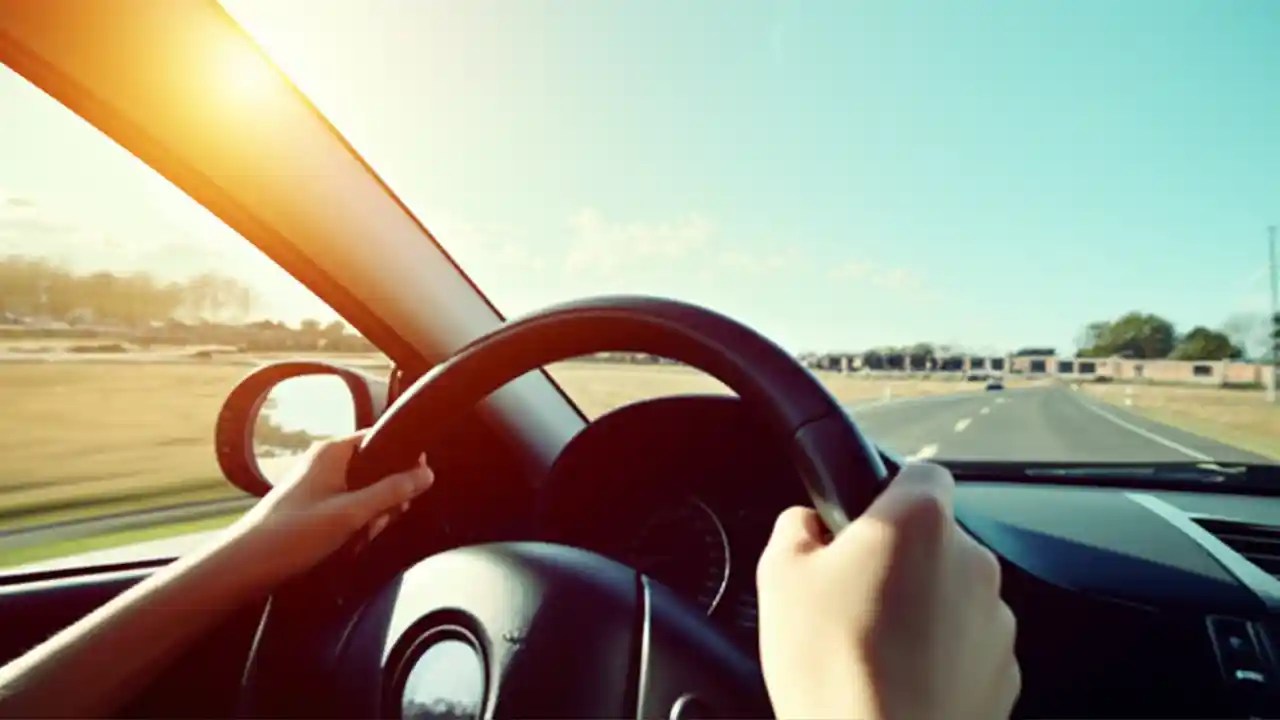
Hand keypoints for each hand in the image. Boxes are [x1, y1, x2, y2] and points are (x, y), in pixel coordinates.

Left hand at [225, 431, 434, 582]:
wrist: (246, 565)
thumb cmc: (292, 535)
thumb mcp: (351, 513)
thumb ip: (392, 492)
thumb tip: (427, 474)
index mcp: (333, 451)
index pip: (381, 439)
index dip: (403, 461)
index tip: (413, 486)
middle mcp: (326, 462)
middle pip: (377, 470)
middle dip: (387, 498)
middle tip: (378, 522)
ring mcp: (319, 484)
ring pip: (365, 493)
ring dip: (371, 516)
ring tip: (359, 537)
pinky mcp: (314, 506)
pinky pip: (349, 508)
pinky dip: (355, 525)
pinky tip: (350, 544)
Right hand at [755, 462, 1018, 719]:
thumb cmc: (831, 666)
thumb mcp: (779, 576)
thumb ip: (795, 528)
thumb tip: (805, 524)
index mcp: (919, 521)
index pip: (921, 472)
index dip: (888, 491)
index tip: (861, 522)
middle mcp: (972, 560)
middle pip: (935, 539)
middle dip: (899, 560)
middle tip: (851, 596)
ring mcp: (996, 620)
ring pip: (953, 594)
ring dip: (922, 609)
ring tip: (872, 648)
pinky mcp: (1004, 671)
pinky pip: (968, 646)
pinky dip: (940, 656)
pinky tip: (898, 680)